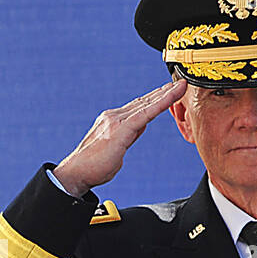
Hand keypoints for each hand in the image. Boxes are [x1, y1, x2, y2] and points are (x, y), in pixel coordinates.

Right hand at [52, 77, 187, 196]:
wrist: (75, 174)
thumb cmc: (92, 167)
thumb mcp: (116, 149)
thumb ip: (129, 136)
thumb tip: (140, 127)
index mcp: (111, 121)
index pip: (137, 107)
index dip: (154, 99)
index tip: (167, 91)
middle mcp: (113, 117)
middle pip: (143, 102)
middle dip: (163, 92)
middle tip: (180, 83)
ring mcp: (116, 121)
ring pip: (147, 105)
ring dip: (166, 94)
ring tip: (182, 86)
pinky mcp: (121, 129)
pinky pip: (146, 113)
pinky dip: (162, 103)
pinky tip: (172, 96)